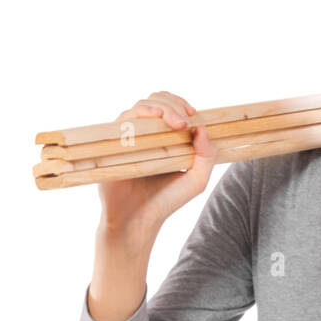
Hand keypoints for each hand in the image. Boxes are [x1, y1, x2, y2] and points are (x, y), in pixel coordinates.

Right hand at [98, 91, 218, 244]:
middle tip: (184, 121)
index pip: (170, 107)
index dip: (181, 104)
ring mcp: (129, 137)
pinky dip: (140, 115)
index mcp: (164, 137)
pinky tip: (155, 119)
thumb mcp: (196, 180)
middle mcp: (146, 134)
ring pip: (141, 106)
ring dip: (160, 107)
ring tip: (176, 122)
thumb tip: (204, 128)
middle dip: (173, 104)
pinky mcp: (114, 144)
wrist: (138, 219)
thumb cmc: (166, 200)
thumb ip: (207, 156)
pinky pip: (123, 120)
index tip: (192, 115)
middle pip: (156, 100)